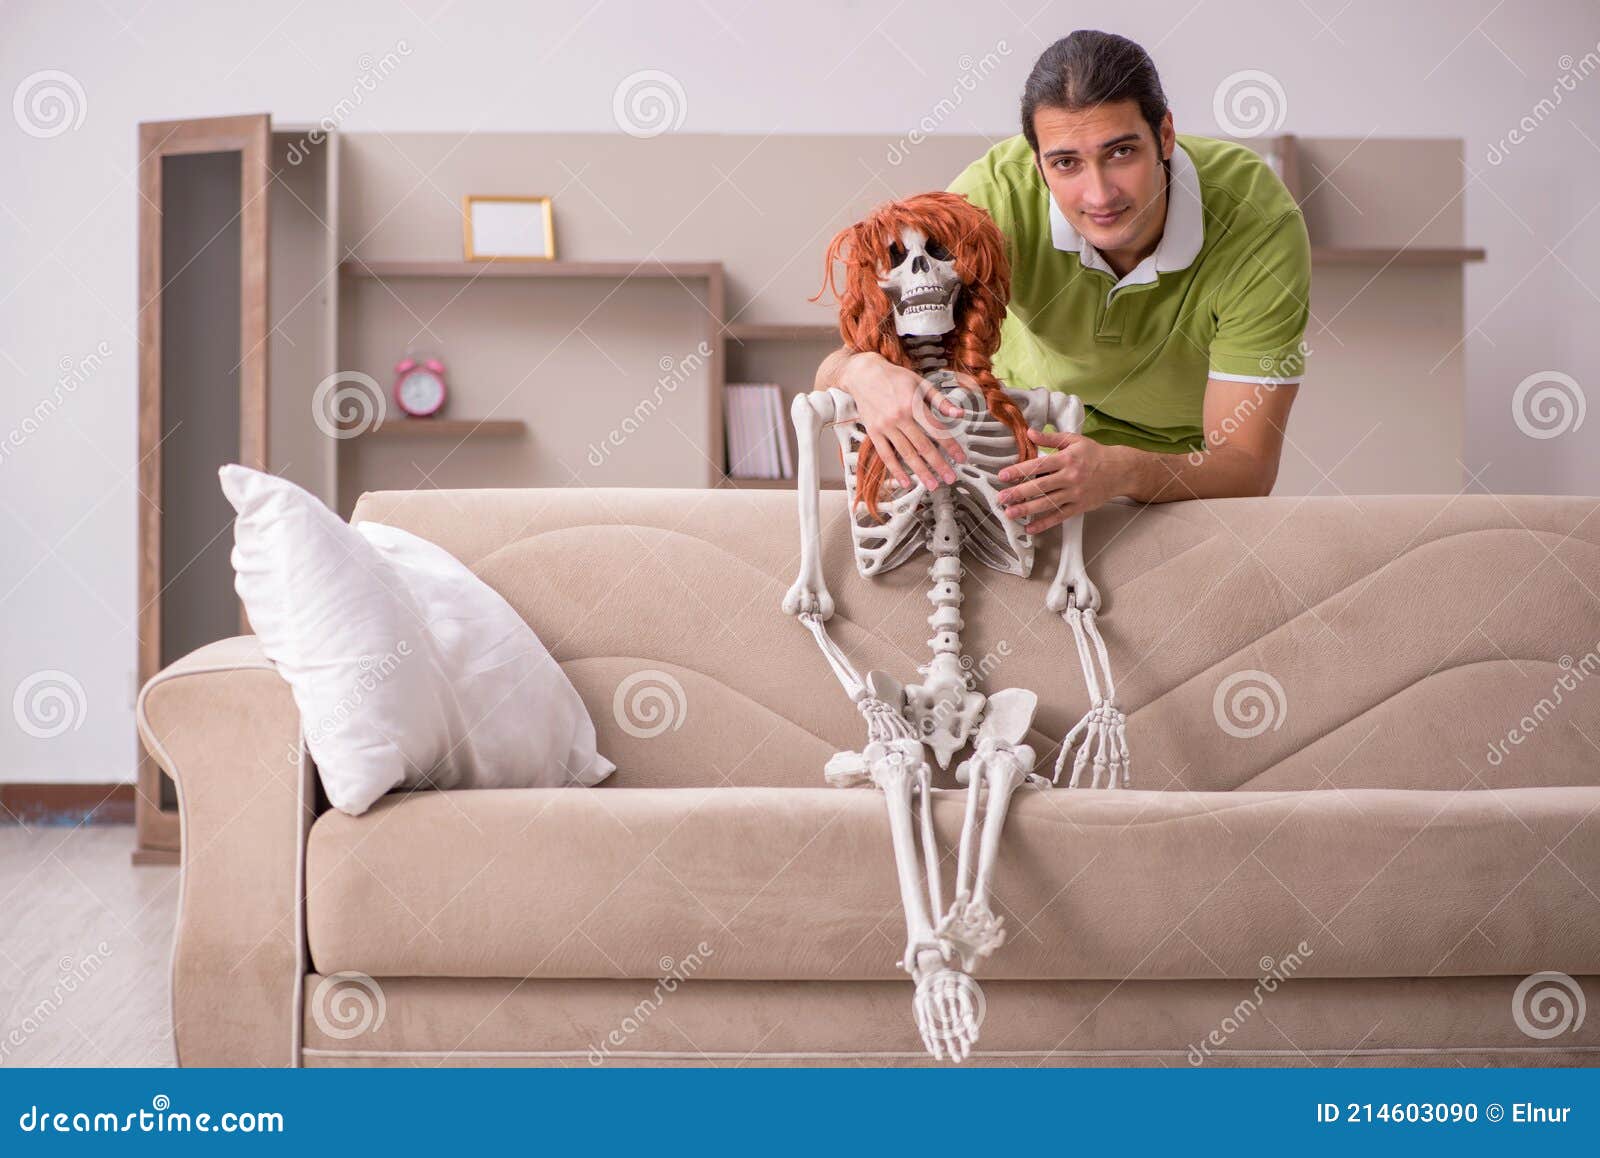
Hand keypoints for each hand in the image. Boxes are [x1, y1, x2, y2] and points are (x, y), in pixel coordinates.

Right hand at [836, 351, 968, 490]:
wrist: (863, 374)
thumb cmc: (894, 378)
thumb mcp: (920, 383)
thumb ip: (940, 401)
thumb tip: (959, 414)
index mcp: (913, 404)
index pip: (937, 429)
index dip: (951, 445)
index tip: (961, 458)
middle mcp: (899, 417)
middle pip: (923, 446)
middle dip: (939, 464)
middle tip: (951, 478)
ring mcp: (885, 426)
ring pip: (906, 453)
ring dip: (921, 471)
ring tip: (933, 485)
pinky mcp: (873, 433)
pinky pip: (886, 455)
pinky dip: (896, 470)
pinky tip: (906, 481)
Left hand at [995, 427, 1118, 534]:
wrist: (1120, 471)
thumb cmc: (1095, 454)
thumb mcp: (1074, 440)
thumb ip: (1050, 439)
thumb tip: (1029, 433)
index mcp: (1067, 459)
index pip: (1039, 465)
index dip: (1020, 470)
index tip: (1003, 475)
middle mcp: (1070, 477)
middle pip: (1040, 486)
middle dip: (1019, 492)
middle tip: (1001, 498)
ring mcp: (1075, 494)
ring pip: (1048, 503)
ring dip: (1027, 509)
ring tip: (1010, 513)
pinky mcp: (1079, 507)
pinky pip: (1059, 517)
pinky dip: (1044, 523)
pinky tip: (1030, 528)